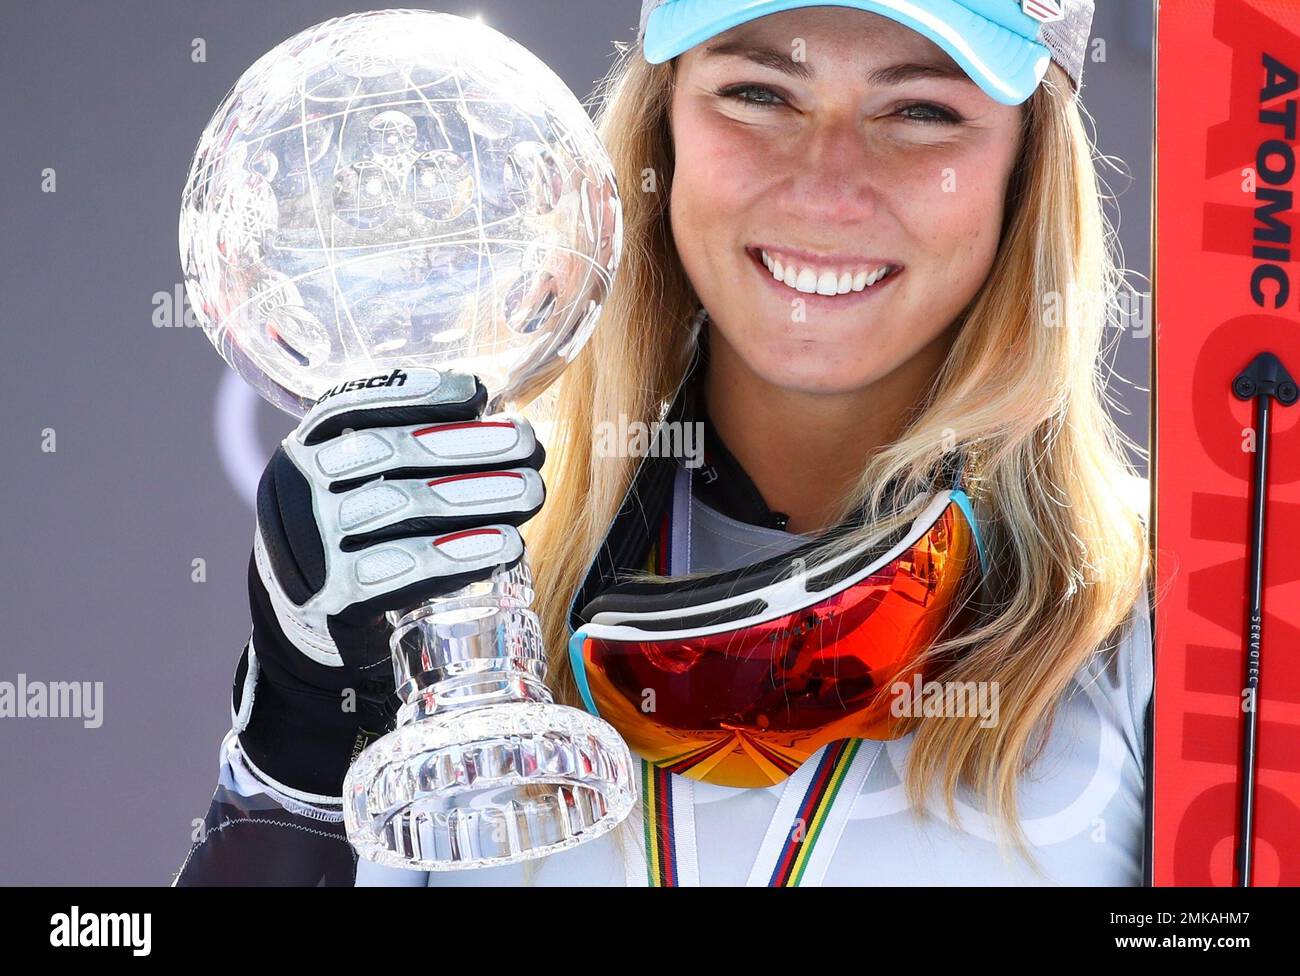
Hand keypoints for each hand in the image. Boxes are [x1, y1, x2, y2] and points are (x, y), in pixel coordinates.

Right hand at [233, 366, 545, 799]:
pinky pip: (409, 569)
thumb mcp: (355, 482)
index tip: (478, 392)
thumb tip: (495, 420)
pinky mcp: (337, 598)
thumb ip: (405, 449)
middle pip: (390, 453)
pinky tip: (506, 544)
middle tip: (528, 443)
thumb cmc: (354, 535)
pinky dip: (463, 554)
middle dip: (468, 444)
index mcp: (304, 450)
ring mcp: (312, 547)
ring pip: (405, 507)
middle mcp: (297, 492)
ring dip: (478, 495)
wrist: (306, 621)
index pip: (357, 405)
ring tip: (531, 490)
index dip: (420, 393)